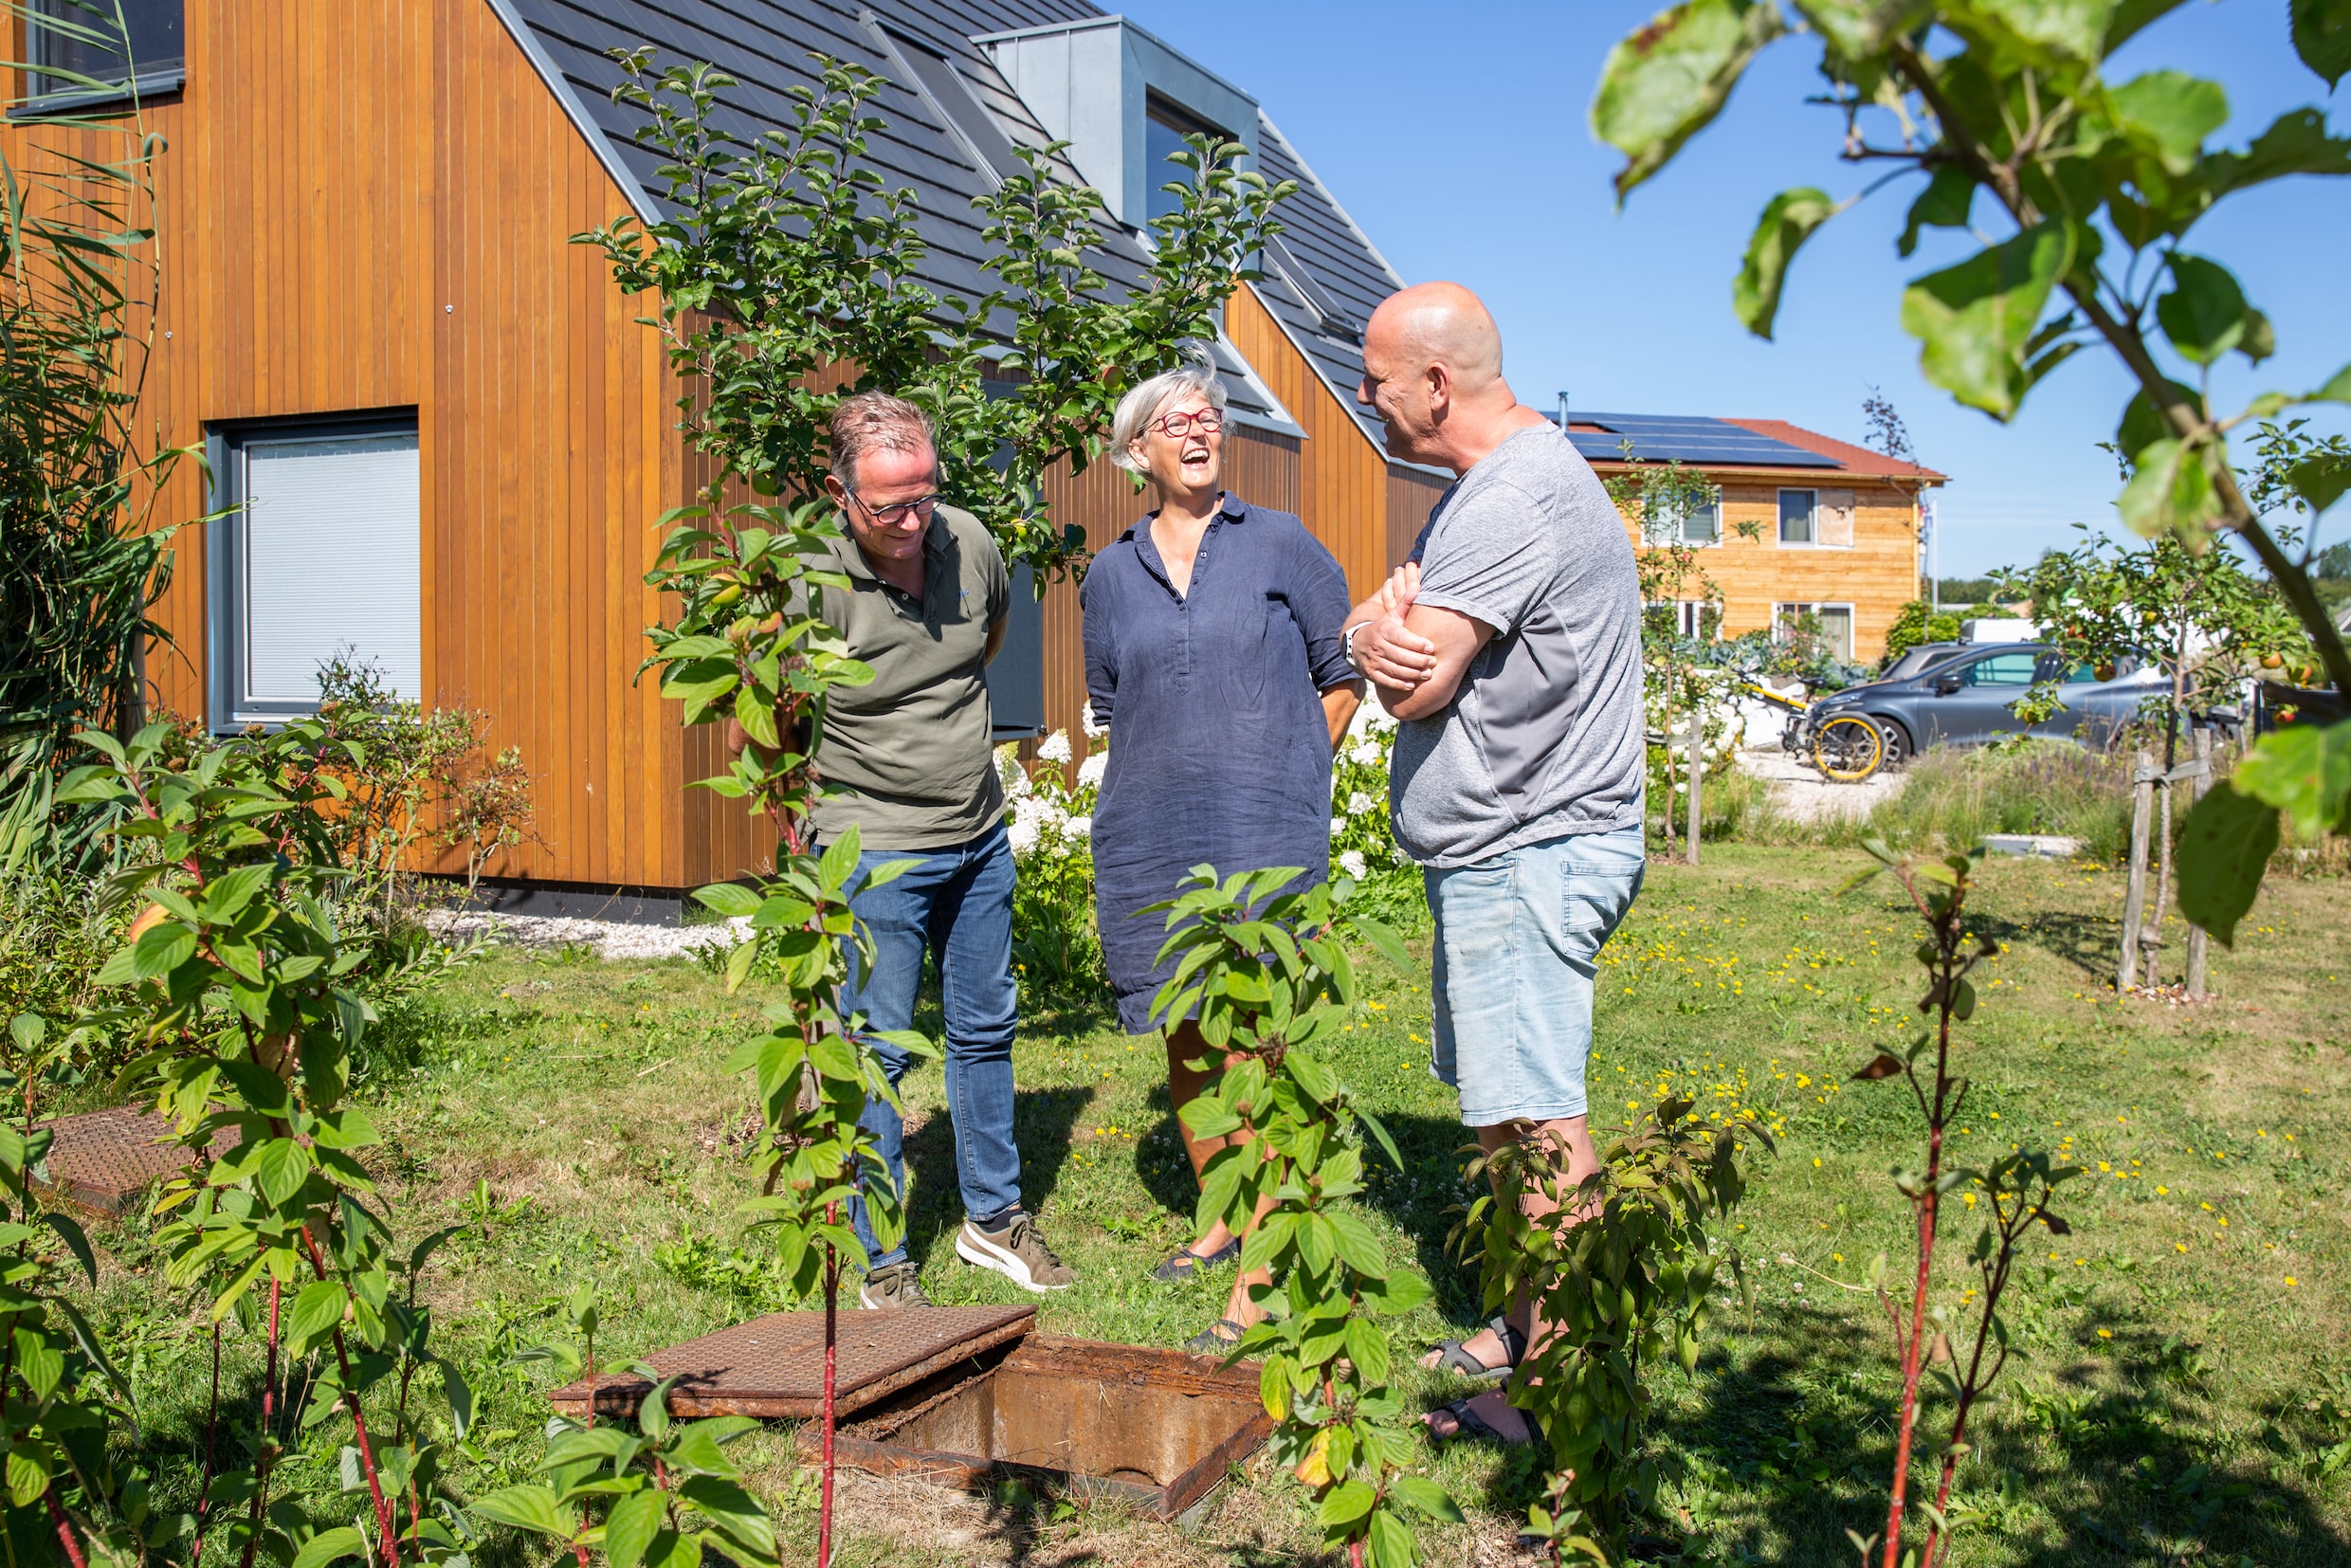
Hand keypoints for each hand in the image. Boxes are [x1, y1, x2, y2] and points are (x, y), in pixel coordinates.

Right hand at [1355, 564, 1435, 690]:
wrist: (1358, 642)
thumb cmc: (1384, 628)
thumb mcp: (1392, 614)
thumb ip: (1406, 603)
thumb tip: (1418, 585)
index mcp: (1385, 630)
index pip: (1402, 638)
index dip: (1417, 644)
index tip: (1431, 648)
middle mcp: (1377, 645)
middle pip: (1399, 656)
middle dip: (1418, 661)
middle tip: (1433, 664)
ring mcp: (1373, 660)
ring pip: (1394, 669)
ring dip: (1412, 674)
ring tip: (1427, 675)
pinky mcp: (1370, 673)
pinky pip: (1385, 681)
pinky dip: (1398, 684)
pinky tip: (1411, 685)